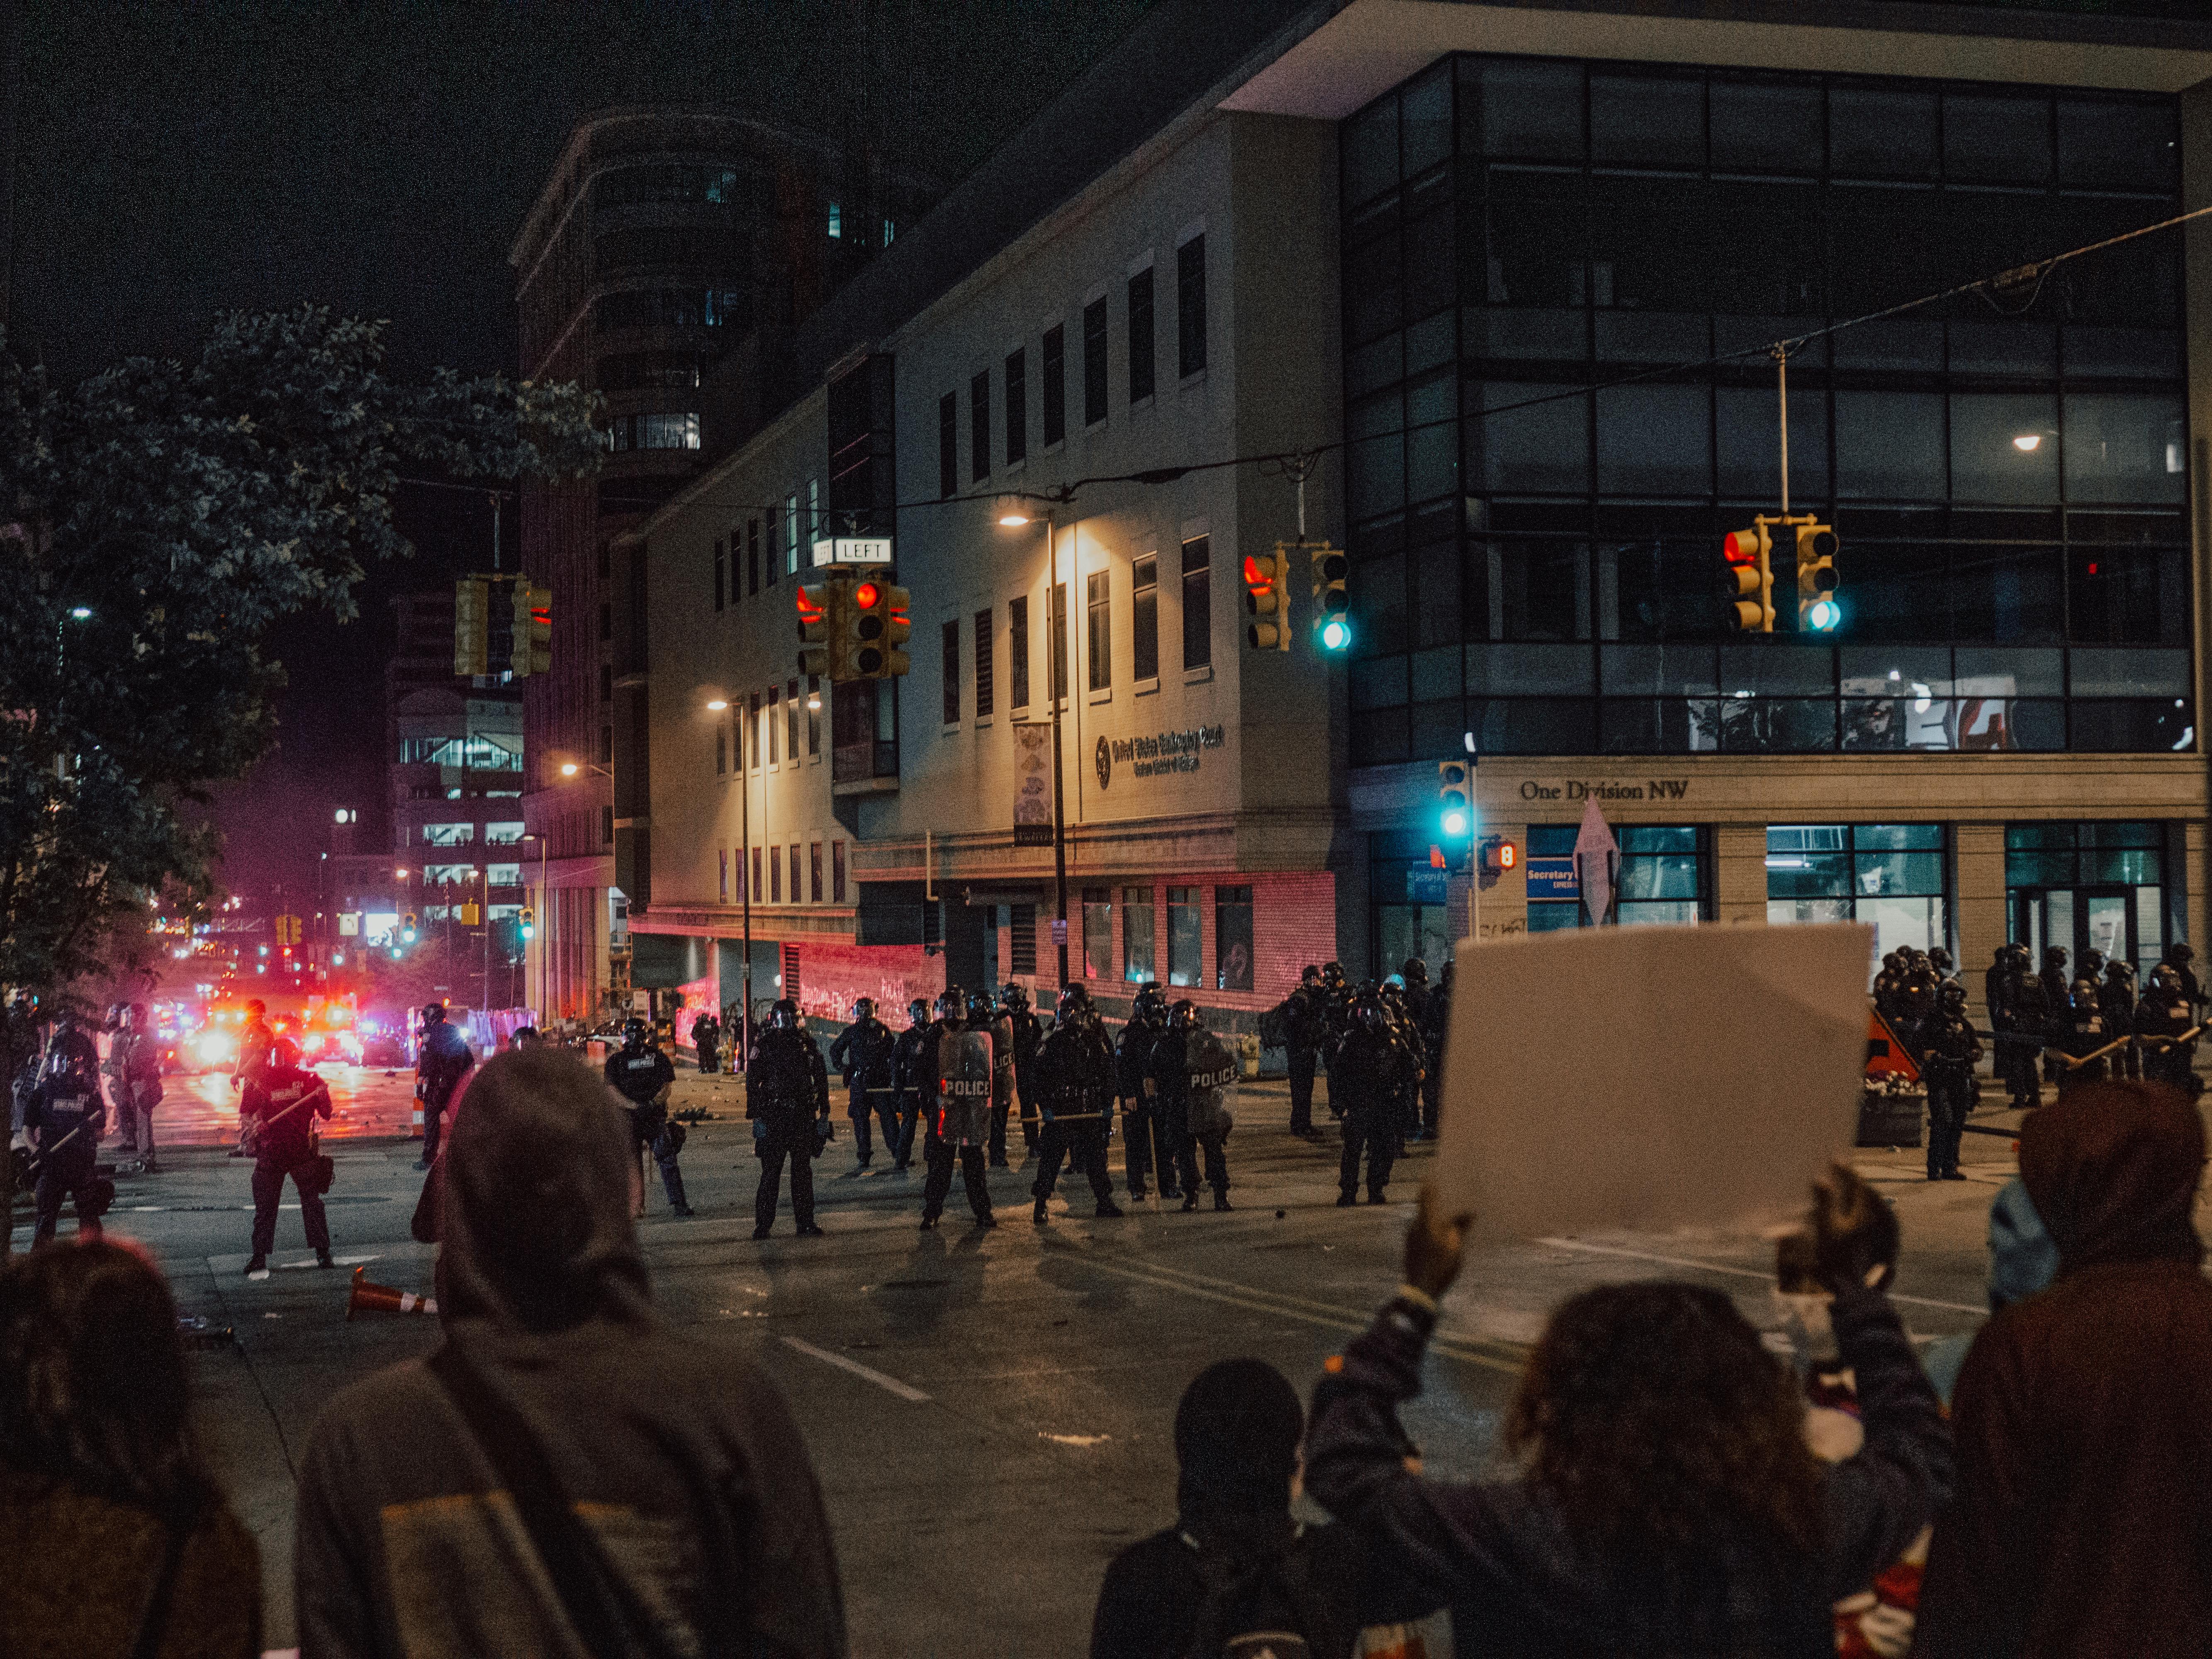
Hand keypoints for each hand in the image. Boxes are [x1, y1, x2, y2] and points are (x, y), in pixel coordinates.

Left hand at [1403, 1184, 1472, 1300]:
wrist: (1420, 1290)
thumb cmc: (1440, 1267)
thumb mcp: (1455, 1247)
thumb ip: (1460, 1227)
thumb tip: (1470, 1213)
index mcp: (1426, 1221)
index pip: (1425, 1194)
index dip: (1432, 1182)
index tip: (1439, 1173)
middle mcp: (1415, 1224)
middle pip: (1425, 1205)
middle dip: (1439, 1199)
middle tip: (1454, 1195)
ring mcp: (1411, 1236)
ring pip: (1424, 1218)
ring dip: (1437, 1214)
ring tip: (1453, 1214)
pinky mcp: (1411, 1246)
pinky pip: (1422, 1230)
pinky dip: (1433, 1227)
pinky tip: (1444, 1233)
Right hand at [1810, 1161, 1895, 1293]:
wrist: (1853, 1292)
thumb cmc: (1836, 1260)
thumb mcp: (1826, 1229)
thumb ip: (1824, 1203)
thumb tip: (1821, 1179)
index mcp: (1865, 1214)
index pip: (1857, 1185)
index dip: (1846, 1171)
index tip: (1836, 1161)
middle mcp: (1880, 1221)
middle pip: (1871, 1195)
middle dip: (1859, 1183)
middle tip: (1847, 1174)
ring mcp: (1887, 1235)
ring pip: (1881, 1207)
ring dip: (1869, 1197)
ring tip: (1859, 1192)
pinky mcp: (1889, 1246)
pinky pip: (1887, 1222)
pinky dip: (1878, 1213)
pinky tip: (1874, 1216)